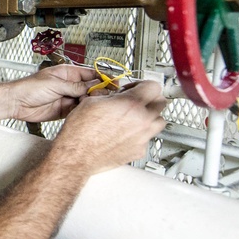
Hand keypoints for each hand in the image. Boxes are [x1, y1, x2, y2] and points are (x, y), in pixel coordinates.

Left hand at [9, 64, 100, 122]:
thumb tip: (93, 86)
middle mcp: (69, 85)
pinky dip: (84, 112)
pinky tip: (87, 112)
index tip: (115, 82)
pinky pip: (78, 110)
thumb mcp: (55, 84)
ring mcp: (67, 97)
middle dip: (100, 91)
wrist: (16, 103)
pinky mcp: (64, 110)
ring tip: (95, 105)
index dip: (103, 78)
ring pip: (86, 100)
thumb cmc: (29, 87)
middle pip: (91, 88)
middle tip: (106, 96)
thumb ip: (75, 87)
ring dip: (92, 103)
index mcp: (68, 73)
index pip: (91, 74)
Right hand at [50, 80, 167, 174]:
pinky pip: (148, 138)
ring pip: (159, 121)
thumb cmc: (81, 131)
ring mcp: (142, 137)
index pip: (153, 86)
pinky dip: (141, 134)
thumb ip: (111, 95)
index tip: (136, 88)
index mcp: (131, 104)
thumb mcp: (92, 101)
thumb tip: (114, 95)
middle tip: (138, 100)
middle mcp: (141, 121)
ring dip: (151, 116)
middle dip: (150, 99)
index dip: (143, 84)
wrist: (77, 155)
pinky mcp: (139, 150)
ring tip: (136, 116)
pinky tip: (128, 132)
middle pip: (161, 102)